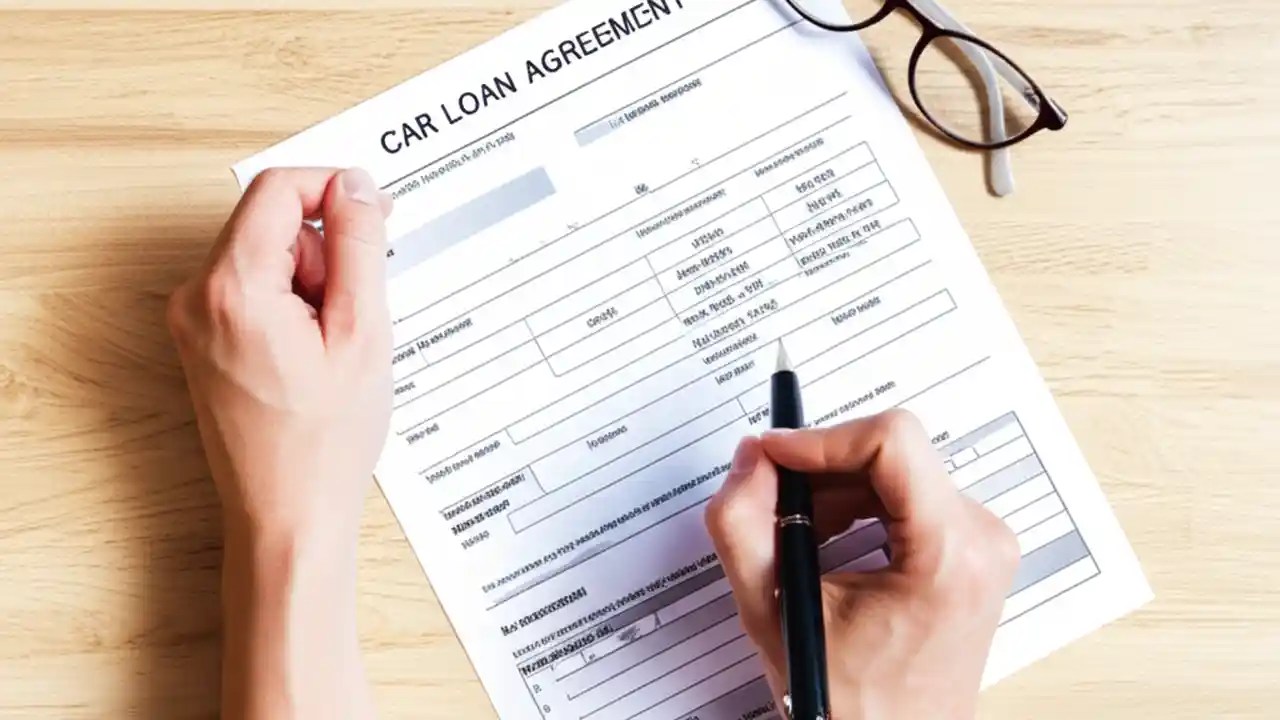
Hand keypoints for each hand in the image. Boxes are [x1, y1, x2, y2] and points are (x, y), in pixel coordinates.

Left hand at [168, 167, 392, 719]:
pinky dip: (291, 306)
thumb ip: (359, 246)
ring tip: (331, 345)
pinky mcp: (201, 341)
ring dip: (310, 283)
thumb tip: (356, 187)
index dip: (335, 188)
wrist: (288, 516)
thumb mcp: (361, 332)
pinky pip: (252, 291)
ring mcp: (193, 322)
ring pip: (264, 257)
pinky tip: (313, 355)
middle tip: (353, 310)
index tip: (374, 211)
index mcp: (232, 288)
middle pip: (270, 222)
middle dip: (324, 250)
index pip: (278, 188)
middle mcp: (197, 298)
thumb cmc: (323, 443)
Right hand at [705, 410, 1020, 719]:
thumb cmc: (855, 700)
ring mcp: (983, 543)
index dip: (822, 439)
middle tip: (774, 502)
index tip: (775, 456)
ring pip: (898, 469)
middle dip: (822, 469)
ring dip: (838, 488)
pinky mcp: (972, 548)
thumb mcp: (775, 610)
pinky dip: (861, 505)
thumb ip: (742, 522)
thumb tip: (751, 458)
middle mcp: (982, 539)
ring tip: (800, 531)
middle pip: (892, 453)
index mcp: (950, 554)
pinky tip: (829, 541)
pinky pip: (911, 494)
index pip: (892, 441)